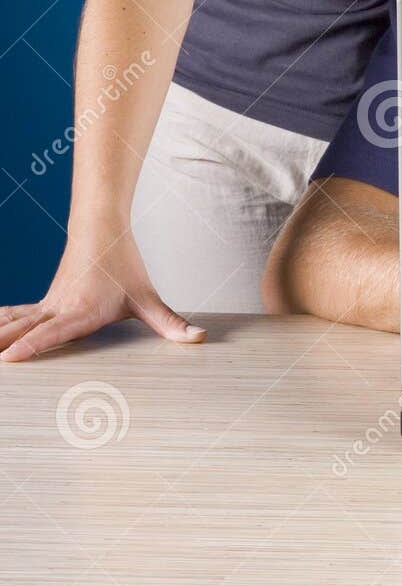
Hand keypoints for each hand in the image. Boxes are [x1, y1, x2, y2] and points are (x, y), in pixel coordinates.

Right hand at [0, 229, 205, 361]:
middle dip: (4, 346)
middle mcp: (60, 309)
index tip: (11, 358)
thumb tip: (197, 337)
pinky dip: (1, 322)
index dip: (33, 346)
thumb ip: (170, 322)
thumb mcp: (146, 297)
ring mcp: (49, 304)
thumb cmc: (123, 263)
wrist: (101, 228)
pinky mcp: (45, 301)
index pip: (54, 332)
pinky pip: (16, 314)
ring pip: (16, 321)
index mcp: (82, 311)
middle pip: (25, 330)